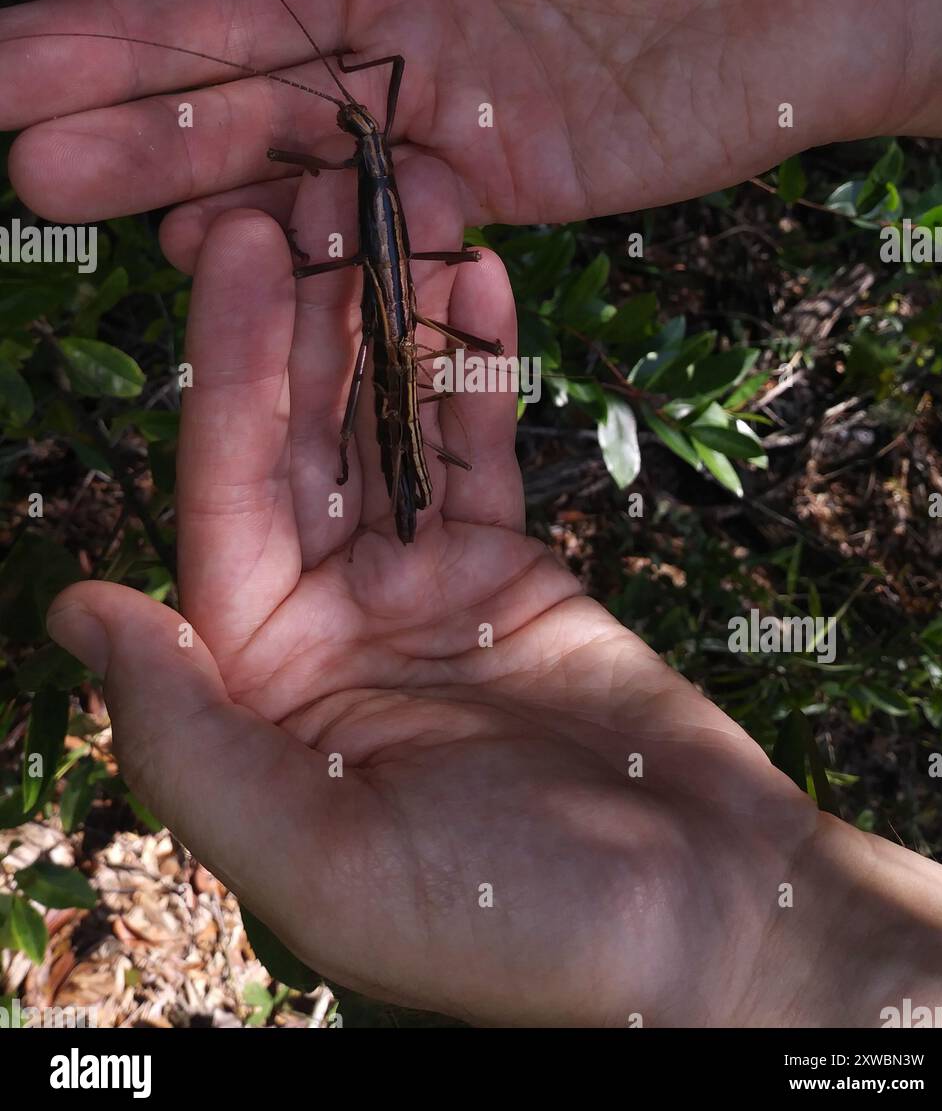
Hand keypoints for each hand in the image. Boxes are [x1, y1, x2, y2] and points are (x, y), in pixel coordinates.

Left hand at [46, 209, 941, 1024]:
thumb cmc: (502, 919)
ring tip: (396, 201)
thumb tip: (79, 605)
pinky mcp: (505, 562)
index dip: (227, 366)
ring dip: (386, 316)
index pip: (224, 495)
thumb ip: (185, 734)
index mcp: (258, 682)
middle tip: (314, 188)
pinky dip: (476, 360)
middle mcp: (323, 620)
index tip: (234, 244)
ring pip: (387, 423)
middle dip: (303, 313)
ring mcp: (416, 583)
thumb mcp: (316, 854)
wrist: (694, 923)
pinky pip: (478, 442)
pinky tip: (476, 272)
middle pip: (301, 438)